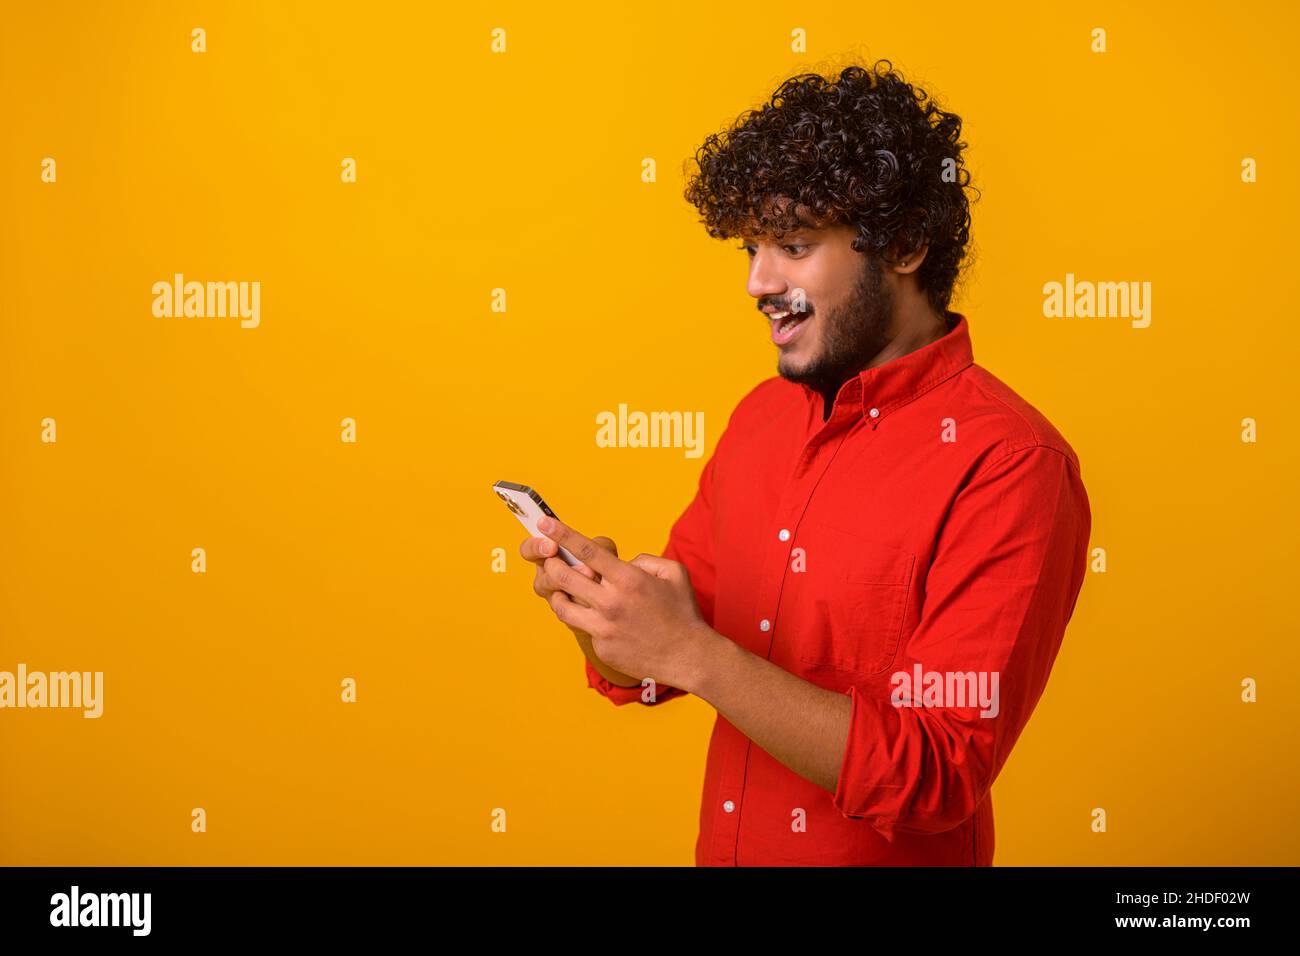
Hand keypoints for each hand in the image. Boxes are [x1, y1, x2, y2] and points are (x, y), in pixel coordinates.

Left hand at [535, 515, 715, 691]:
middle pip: (565, 577)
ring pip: (562, 606)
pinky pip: (582, 627)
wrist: (688, 656)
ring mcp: (604, 628)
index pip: (587, 551)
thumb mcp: (673, 573)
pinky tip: (594, 616)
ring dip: (557, 593)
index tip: (544, 522)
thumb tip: (623, 563)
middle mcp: (612, 603)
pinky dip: (583, 618)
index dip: (562, 534)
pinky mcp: (602, 648)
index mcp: (629, 579)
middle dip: (551, 564)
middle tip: (548, 559)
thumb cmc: (682, 611)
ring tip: (560, 589)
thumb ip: (644, 560)